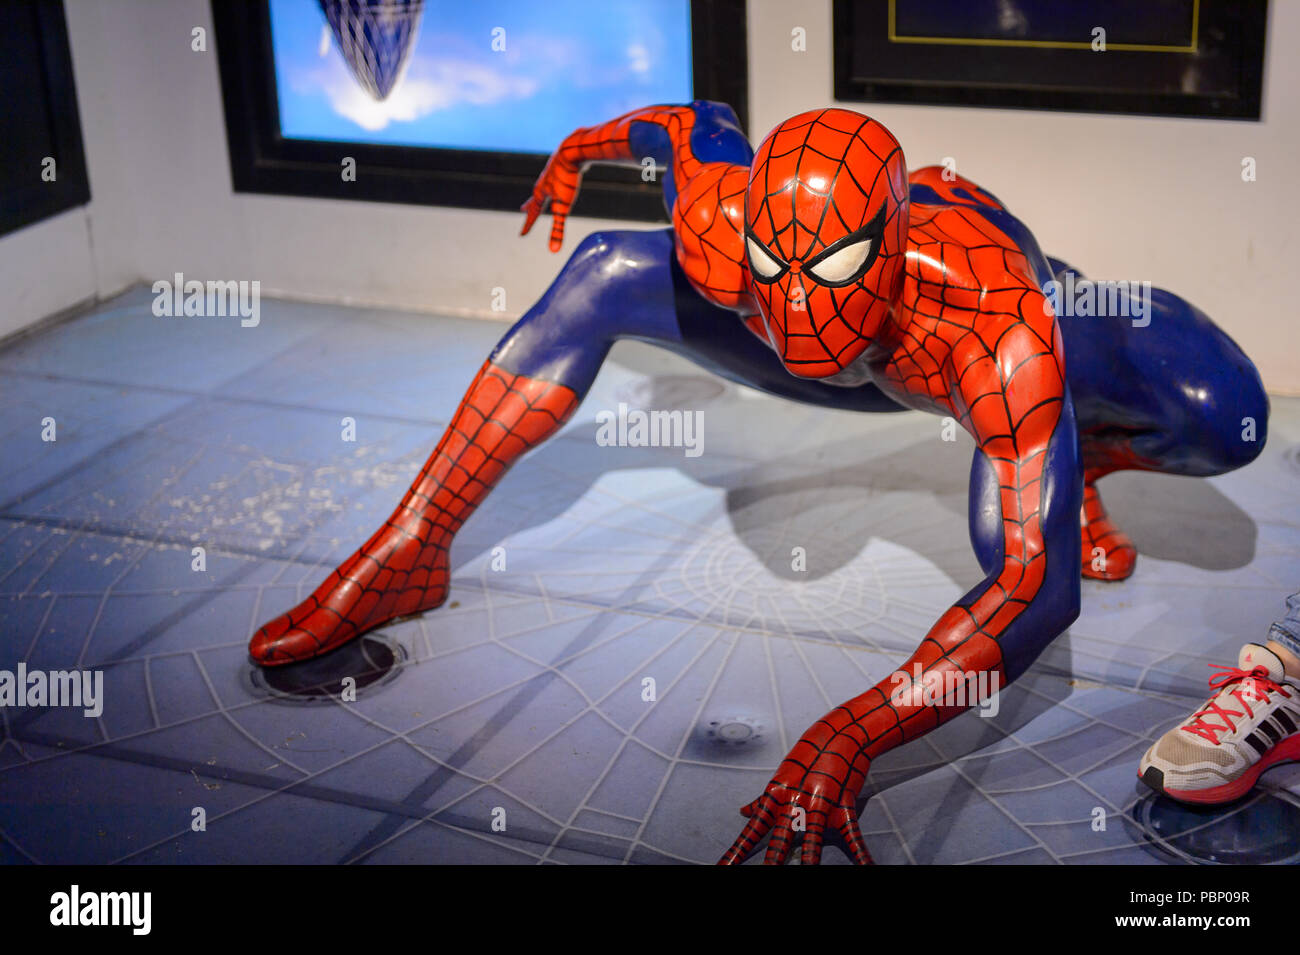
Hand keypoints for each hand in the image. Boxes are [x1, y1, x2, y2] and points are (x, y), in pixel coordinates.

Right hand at [520, 138, 581, 251]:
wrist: (573, 150)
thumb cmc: (567, 180)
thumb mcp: (563, 208)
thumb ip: (558, 229)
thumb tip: (553, 251)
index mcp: (541, 193)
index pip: (533, 214)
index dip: (528, 226)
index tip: (522, 235)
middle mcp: (544, 182)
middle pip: (535, 196)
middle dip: (530, 205)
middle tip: (522, 209)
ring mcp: (553, 172)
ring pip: (546, 184)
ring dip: (542, 190)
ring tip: (543, 192)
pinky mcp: (563, 164)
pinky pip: (558, 174)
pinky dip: (556, 179)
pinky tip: (562, 175)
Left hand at [719, 722, 873, 864]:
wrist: (838, 734)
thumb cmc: (806, 756)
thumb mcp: (780, 779)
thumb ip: (762, 800)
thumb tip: (743, 811)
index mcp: (776, 797)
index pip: (753, 829)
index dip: (738, 850)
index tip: (724, 867)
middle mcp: (795, 802)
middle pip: (780, 836)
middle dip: (772, 858)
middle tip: (764, 874)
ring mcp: (819, 804)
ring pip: (813, 836)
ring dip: (810, 858)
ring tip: (807, 871)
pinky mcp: (843, 806)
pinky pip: (853, 835)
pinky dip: (861, 854)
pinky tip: (867, 869)